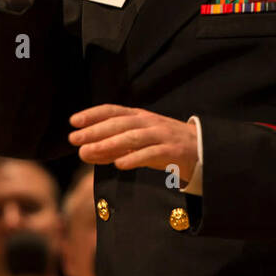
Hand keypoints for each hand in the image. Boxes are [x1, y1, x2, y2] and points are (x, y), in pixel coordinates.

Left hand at [68, 104, 198, 182]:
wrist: (202, 149)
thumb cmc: (164, 144)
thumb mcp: (139, 142)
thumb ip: (113, 147)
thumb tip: (85, 152)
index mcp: (140, 117)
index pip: (113, 111)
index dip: (92, 114)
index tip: (73, 121)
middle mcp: (149, 123)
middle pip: (119, 123)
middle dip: (94, 130)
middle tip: (73, 138)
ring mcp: (162, 136)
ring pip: (132, 138)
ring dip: (108, 144)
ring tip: (88, 152)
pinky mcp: (173, 151)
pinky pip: (151, 154)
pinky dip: (134, 159)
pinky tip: (118, 165)